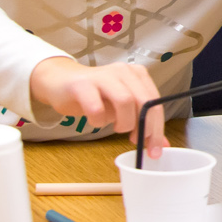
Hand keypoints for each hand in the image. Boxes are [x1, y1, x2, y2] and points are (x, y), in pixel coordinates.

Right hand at [27, 57, 168, 156]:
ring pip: (125, 101)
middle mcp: (123, 71)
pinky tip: (96, 121)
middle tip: (136, 142)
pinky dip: (99, 121)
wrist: (60, 81)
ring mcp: (103, 76)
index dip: (158, 127)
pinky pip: (96, 108)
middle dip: (144, 127)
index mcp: (137, 74)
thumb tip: (160, 144)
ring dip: (123, 122)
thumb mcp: (121, 107)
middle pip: (144, 101)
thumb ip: (141, 121)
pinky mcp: (82, 85)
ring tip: (116, 127)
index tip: (156, 149)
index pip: (155, 101)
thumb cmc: (95, 96)